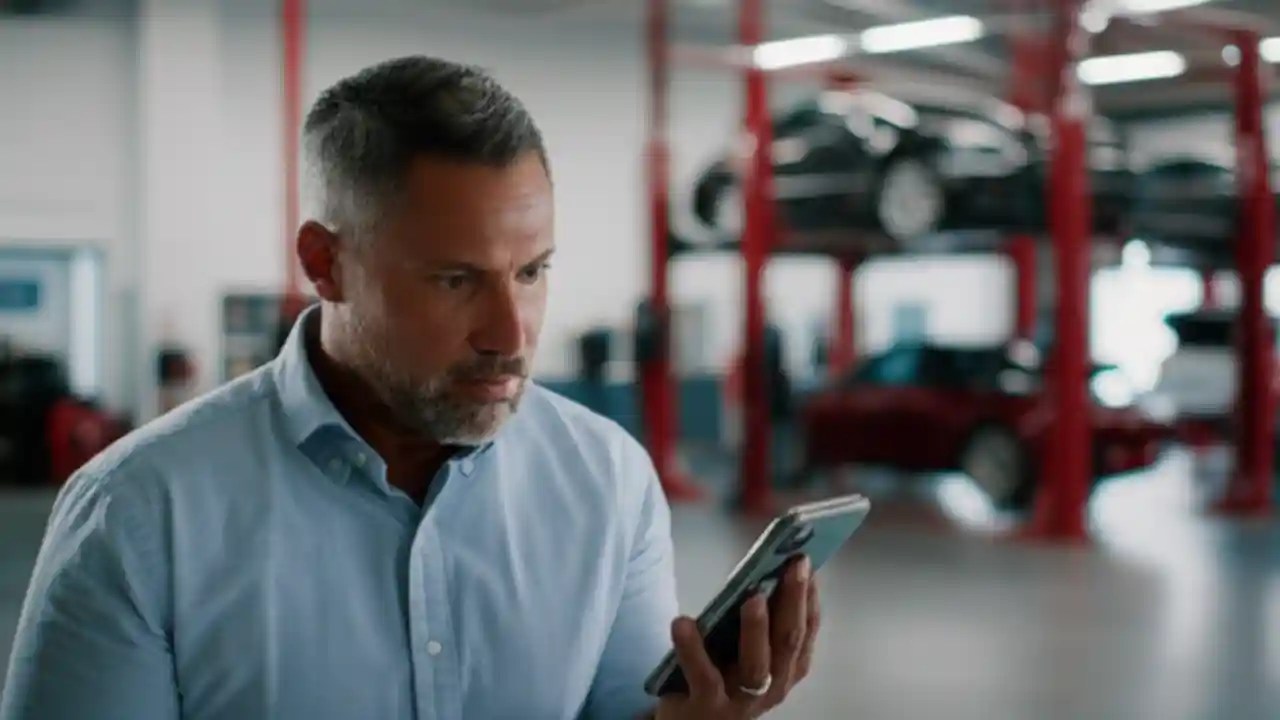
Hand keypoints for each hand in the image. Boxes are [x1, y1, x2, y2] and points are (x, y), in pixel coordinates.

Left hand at [655, 557, 818, 718]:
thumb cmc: (720, 674)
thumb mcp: (745, 649)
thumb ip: (755, 620)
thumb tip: (762, 570)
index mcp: (787, 668)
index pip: (806, 630)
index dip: (809, 596)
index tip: (806, 562)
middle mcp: (773, 686)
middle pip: (788, 642)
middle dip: (793, 600)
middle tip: (792, 565)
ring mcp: (742, 700)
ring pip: (757, 666)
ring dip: (757, 629)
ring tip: (751, 596)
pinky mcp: (707, 707)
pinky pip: (704, 677)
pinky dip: (692, 649)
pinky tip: (682, 622)